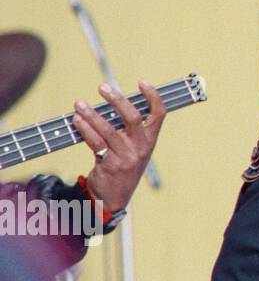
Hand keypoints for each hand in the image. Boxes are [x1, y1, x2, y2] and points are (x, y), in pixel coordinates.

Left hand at [72, 80, 166, 213]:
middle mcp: (141, 147)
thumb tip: (110, 105)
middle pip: (133, 118)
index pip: (159, 114)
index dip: (153, 97)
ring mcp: (126, 157)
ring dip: (92, 114)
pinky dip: (85, 130)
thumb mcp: (132, 149)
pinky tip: (77, 121)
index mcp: (150, 140)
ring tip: (80, 104)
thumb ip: (126, 130)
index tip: (142, 82)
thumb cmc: (122, 167)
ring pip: (109, 130)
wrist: (114, 198)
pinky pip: (96, 143)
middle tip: (103, 87)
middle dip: (117, 100)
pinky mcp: (110, 165)